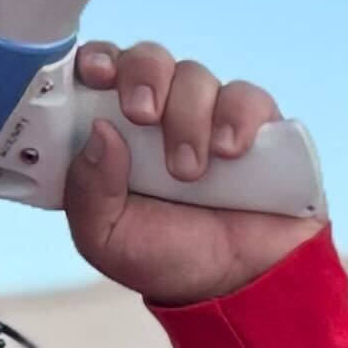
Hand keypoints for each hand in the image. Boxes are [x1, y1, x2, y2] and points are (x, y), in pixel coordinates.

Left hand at [60, 41, 319, 304]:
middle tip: (142, 116)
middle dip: (142, 76)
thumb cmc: (167, 258)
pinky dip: (236, 116)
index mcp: (117, 130)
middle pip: (149, 58)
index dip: (97, 60)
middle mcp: (163, 113)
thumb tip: (101, 131)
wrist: (239, 288)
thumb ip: (87, 190)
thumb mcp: (105, 237)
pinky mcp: (260, 128)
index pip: (101, 70)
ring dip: (187, 118)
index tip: (95, 75)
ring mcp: (212, 116)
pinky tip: (230, 152)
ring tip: (189, 172)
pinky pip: (248, 97)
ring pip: (196, 75)